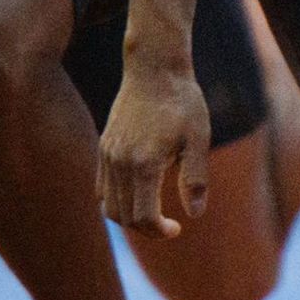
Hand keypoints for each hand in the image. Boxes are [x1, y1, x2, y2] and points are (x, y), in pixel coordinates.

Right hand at [98, 63, 212, 239]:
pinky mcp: (104, 146)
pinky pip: (101, 187)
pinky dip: (115, 201)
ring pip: (108, 205)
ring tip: (153, 213)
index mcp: (144, 164)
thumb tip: (194, 214)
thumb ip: (195, 179)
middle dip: (146, 229)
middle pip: (122, 217)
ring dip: (129, 218)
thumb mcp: (198, 139)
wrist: (154, 68)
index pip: (142, 217)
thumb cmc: (182, 102)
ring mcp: (108, 154)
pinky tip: (137, 196)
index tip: (177, 228)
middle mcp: (120, 162)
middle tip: (168, 225)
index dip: (159, 231)